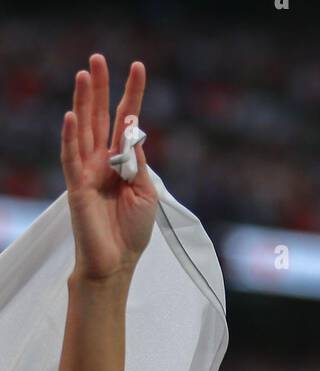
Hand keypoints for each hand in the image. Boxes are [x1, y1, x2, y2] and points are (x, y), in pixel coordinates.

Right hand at [61, 53, 157, 281]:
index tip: (137, 67)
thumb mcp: (147, 194)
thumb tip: (133, 133)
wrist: (118, 262)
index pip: (126, 121)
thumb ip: (139, 164)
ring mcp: (87, 171)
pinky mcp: (76, 186)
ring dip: (83, 102)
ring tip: (84, 74)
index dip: (131, 94)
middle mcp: (102, 160)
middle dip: (100, 88)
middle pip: (100, 116)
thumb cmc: (133, 232)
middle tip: (98, 58)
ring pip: (84, 129)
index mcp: (122, 161)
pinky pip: (70, 157)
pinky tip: (71, 116)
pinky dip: (70, 137)